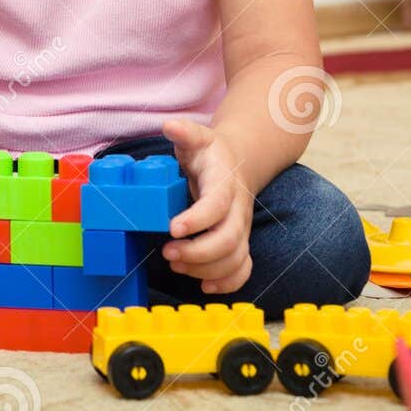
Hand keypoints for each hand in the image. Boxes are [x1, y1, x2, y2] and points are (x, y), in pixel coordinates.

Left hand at [160, 118, 255, 295]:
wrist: (237, 163)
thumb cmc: (210, 153)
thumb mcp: (197, 137)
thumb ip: (185, 132)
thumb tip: (170, 125)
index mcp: (224, 184)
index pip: (217, 205)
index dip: (198, 219)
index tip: (173, 228)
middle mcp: (237, 210)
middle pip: (229, 239)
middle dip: (198, 252)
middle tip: (167, 252)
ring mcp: (240, 229)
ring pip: (235, 258)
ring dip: (206, 269)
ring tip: (176, 265)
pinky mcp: (239, 243)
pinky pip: (242, 269)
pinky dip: (227, 283)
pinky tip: (204, 284)